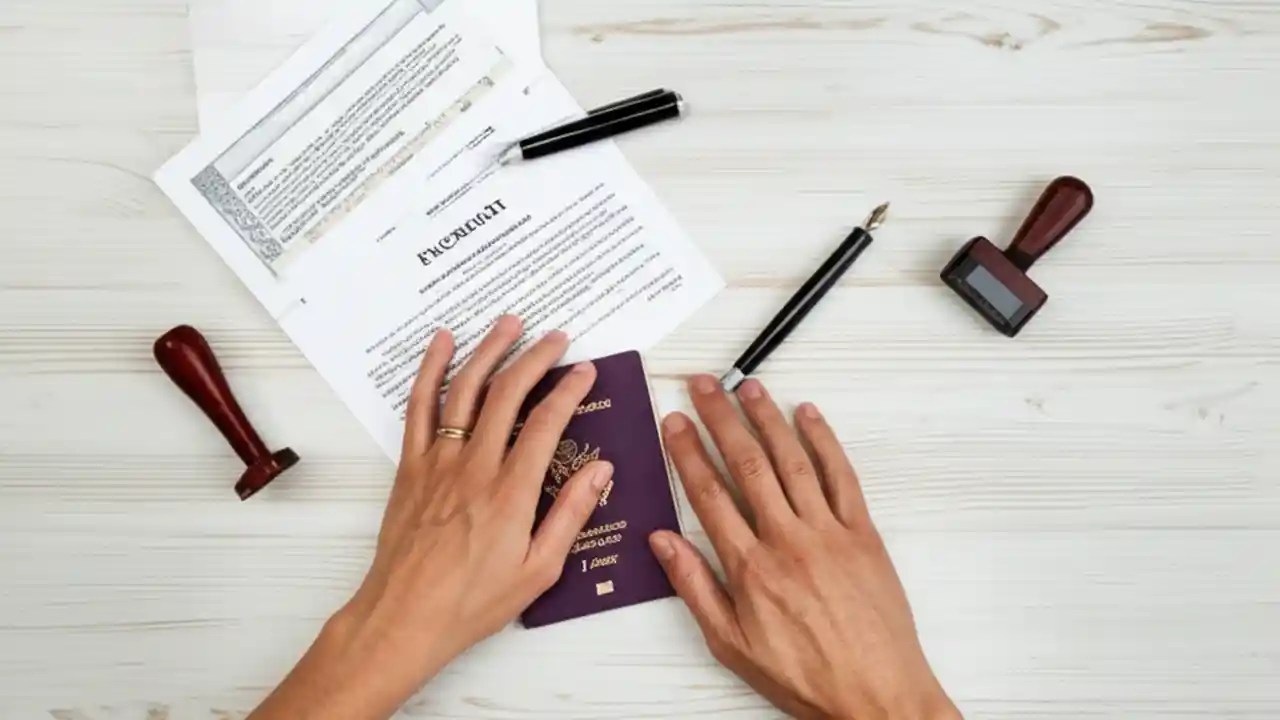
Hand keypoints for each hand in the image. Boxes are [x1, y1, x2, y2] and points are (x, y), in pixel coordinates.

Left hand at [249, 316, 612, 719]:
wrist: (404, 617)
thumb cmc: (471, 602)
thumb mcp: (538, 570)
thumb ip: (570, 514)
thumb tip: (600, 471)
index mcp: (510, 493)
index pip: (546, 423)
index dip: (569, 390)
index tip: (585, 370)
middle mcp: (474, 467)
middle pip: (508, 394)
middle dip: (535, 358)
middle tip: (556, 338)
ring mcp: (438, 462)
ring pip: (465, 390)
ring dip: (489, 351)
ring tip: (509, 324)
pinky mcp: (411, 466)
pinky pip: (420, 407)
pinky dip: (430, 370)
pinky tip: (442, 344)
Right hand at [649, 376, 959, 719]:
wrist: (877, 696)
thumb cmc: (807, 677)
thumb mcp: (732, 645)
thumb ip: (695, 588)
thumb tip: (663, 543)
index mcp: (751, 568)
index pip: (709, 494)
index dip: (688, 453)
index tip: (674, 423)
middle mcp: (788, 541)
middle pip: (747, 465)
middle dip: (720, 419)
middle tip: (703, 386)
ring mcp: (829, 533)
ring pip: (792, 461)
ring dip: (767, 418)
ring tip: (748, 387)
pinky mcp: (864, 535)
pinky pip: (842, 476)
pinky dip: (824, 442)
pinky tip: (808, 416)